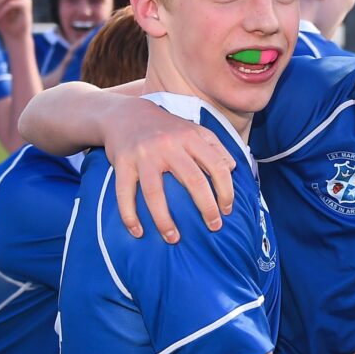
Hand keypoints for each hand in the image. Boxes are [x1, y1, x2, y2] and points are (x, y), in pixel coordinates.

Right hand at [105, 99, 235, 241]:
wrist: (126, 114)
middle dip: (207, 208)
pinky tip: (137, 232)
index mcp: (191, 137)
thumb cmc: (166, 129)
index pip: (217, 166)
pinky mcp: (122, 163)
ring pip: (155, 193)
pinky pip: (124, 194)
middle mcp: (169, 145)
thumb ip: (215, 146)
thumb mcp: (194, 130)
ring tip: (174, 239)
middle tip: (214, 227)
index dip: (226, 191)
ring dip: (165, 221)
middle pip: (193, 181)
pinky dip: (129, 216)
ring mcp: (144, 155)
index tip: (227, 210)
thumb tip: (232, 169)